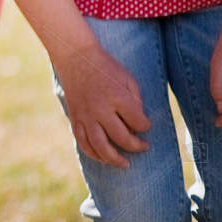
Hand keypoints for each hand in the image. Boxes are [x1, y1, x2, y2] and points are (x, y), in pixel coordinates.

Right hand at [53, 45, 149, 168]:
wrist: (75, 57)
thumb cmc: (106, 67)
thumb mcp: (128, 78)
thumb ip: (136, 101)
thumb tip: (138, 123)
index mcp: (117, 97)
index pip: (138, 122)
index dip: (146, 126)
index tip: (146, 125)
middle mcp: (100, 109)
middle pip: (121, 138)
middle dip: (136, 146)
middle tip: (144, 147)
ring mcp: (85, 115)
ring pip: (99, 146)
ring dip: (114, 159)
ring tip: (125, 164)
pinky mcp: (75, 118)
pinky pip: (82, 142)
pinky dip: (93, 153)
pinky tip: (103, 158)